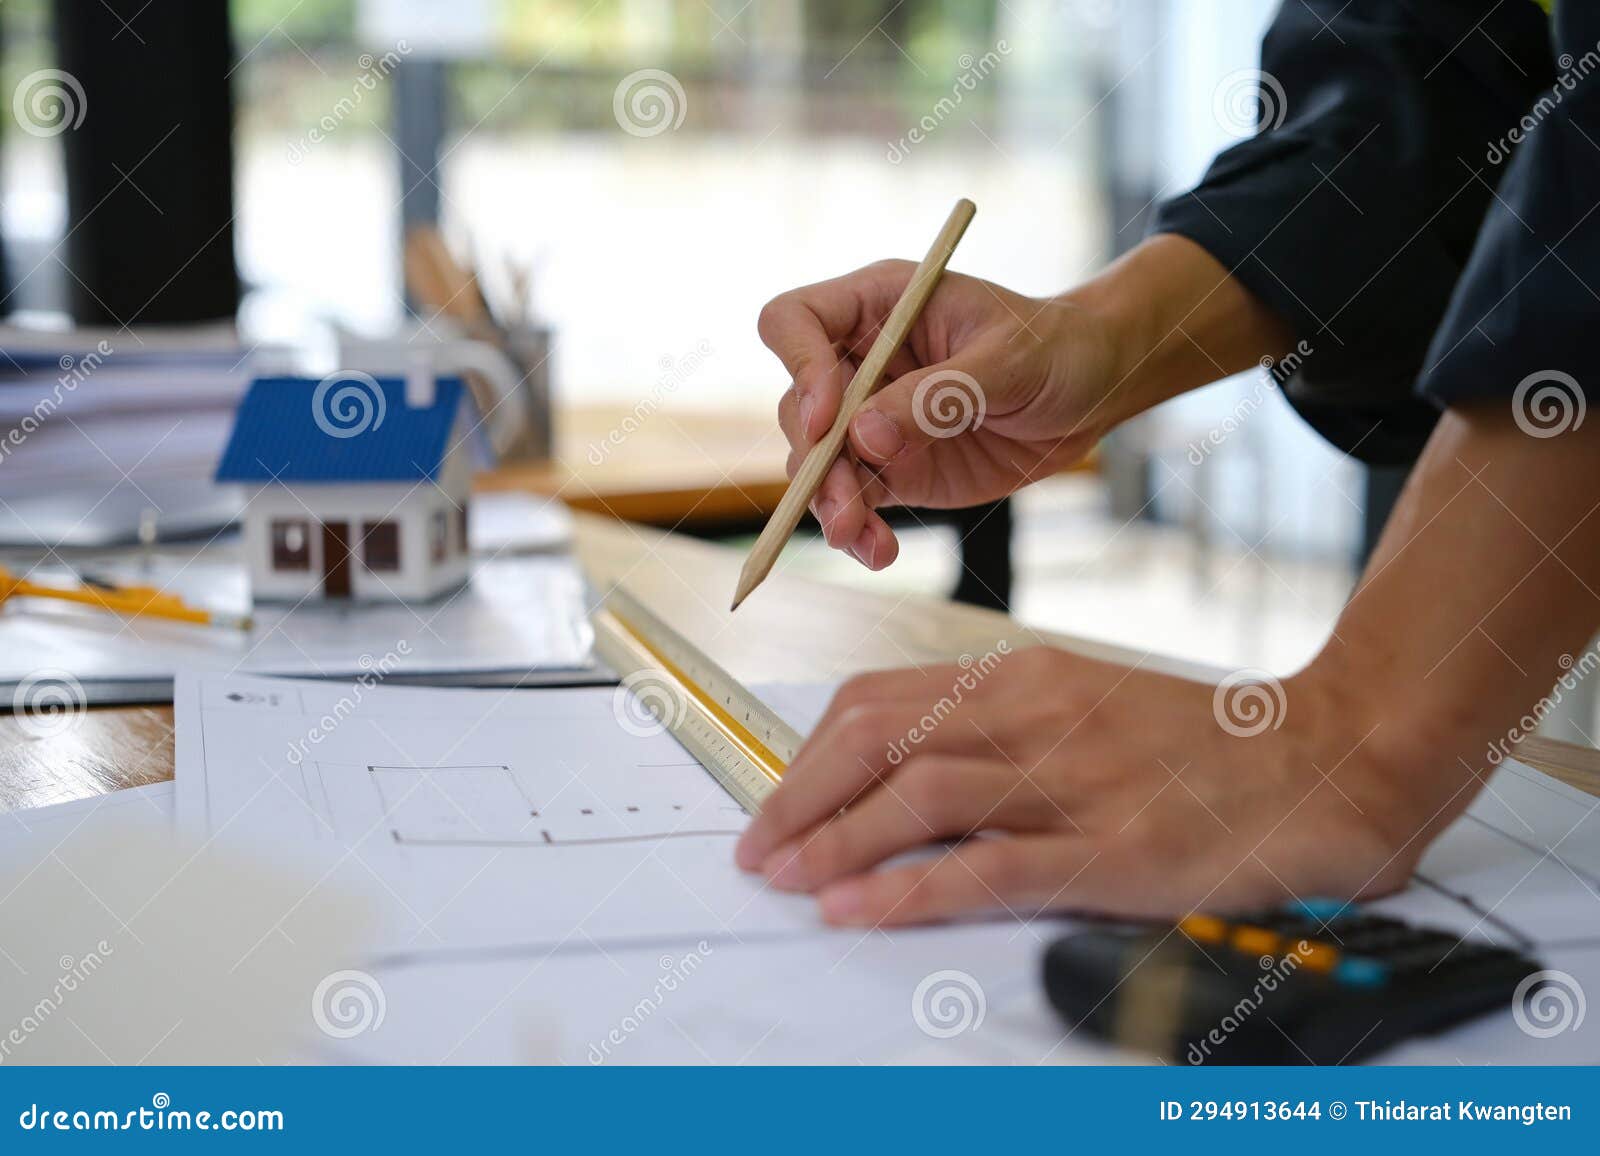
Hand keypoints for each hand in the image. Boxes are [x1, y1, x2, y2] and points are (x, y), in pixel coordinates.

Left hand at [734, 646, 1441, 924]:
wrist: (1327, 759)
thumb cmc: (1201, 746)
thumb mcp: (1084, 708)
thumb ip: (999, 732)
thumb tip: (901, 775)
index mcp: (1026, 678)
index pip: (881, 702)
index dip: (811, 755)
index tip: (777, 800)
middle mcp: (1038, 715)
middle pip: (881, 739)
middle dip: (800, 796)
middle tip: (758, 847)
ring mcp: (1076, 779)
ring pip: (922, 795)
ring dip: (836, 839)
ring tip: (787, 878)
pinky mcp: (1114, 848)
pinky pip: (989, 864)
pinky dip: (910, 888)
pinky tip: (860, 908)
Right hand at [759, 261, 1116, 569]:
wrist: (1091, 392)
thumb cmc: (1054, 349)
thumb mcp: (1008, 361)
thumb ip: (936, 396)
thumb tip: (865, 438)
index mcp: (879, 306)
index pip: (796, 321)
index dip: (799, 367)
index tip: (827, 421)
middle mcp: (861, 360)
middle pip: (799, 406)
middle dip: (816, 460)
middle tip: (845, 506)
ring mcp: (871, 418)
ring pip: (818, 463)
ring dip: (831, 505)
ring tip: (861, 540)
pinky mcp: (891, 468)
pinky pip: (855, 500)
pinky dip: (860, 530)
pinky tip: (880, 552)